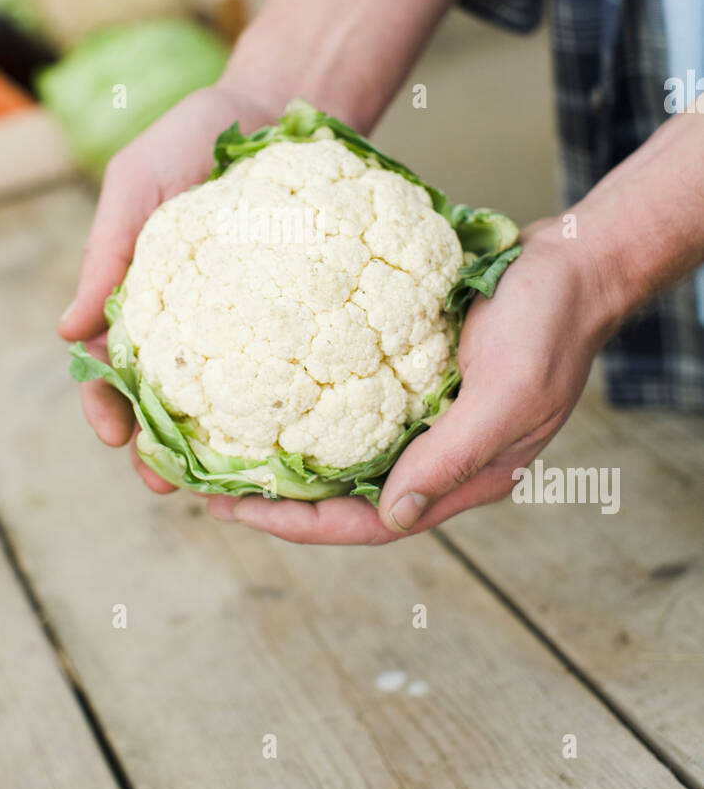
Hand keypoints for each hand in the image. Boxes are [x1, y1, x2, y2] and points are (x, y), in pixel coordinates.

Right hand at [58, 82, 278, 482]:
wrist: (274, 103)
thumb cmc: (192, 136)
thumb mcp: (137, 182)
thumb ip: (106, 250)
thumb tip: (68, 330)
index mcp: (137, 294)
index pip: (107, 364)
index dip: (104, 405)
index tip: (114, 437)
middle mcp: (186, 316)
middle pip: (161, 396)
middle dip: (156, 447)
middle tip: (166, 485)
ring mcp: (239, 318)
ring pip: (220, 393)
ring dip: (212, 441)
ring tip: (223, 481)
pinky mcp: (291, 309)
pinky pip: (280, 363)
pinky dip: (275, 402)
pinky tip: (287, 434)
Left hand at [207, 220, 617, 543]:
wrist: (574, 264)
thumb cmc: (548, 325)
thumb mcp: (508, 394)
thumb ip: (453, 456)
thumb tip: (394, 513)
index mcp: (463, 473)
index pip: (370, 522)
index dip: (301, 524)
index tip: (237, 511)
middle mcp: (438, 455)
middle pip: (348, 499)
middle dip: (282, 503)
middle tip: (213, 491)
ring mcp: (426, 418)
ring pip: (346, 458)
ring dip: (291, 462)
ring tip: (229, 453)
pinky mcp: (417, 380)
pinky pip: (354, 409)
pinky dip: (312, 411)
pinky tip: (274, 394)